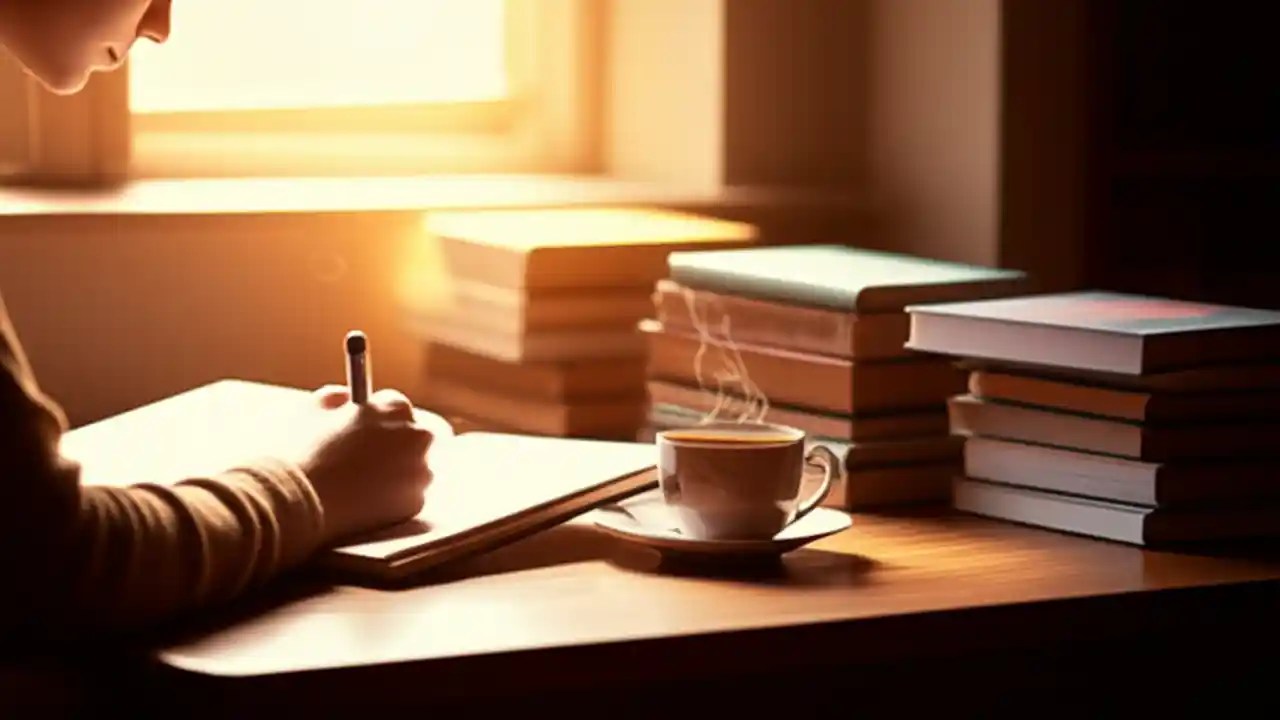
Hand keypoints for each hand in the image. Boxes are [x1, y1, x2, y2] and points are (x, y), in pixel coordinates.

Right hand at [296, 384, 434, 543]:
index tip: (364, 429)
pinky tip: (365, 502)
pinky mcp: (415, 503)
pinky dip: (392, 500)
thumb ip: (333, 397)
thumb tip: (344, 398)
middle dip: (393, 445)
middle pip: (412, 437)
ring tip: (360, 483)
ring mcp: (420, 471)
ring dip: (396, 473)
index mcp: (395, 407)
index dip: (377, 418)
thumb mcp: (311, 410)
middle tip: (364, 458)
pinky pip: (408, 498)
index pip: (395, 405)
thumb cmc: (302, 451)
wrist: (297, 500)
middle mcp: (417, 436)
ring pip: (413, 469)